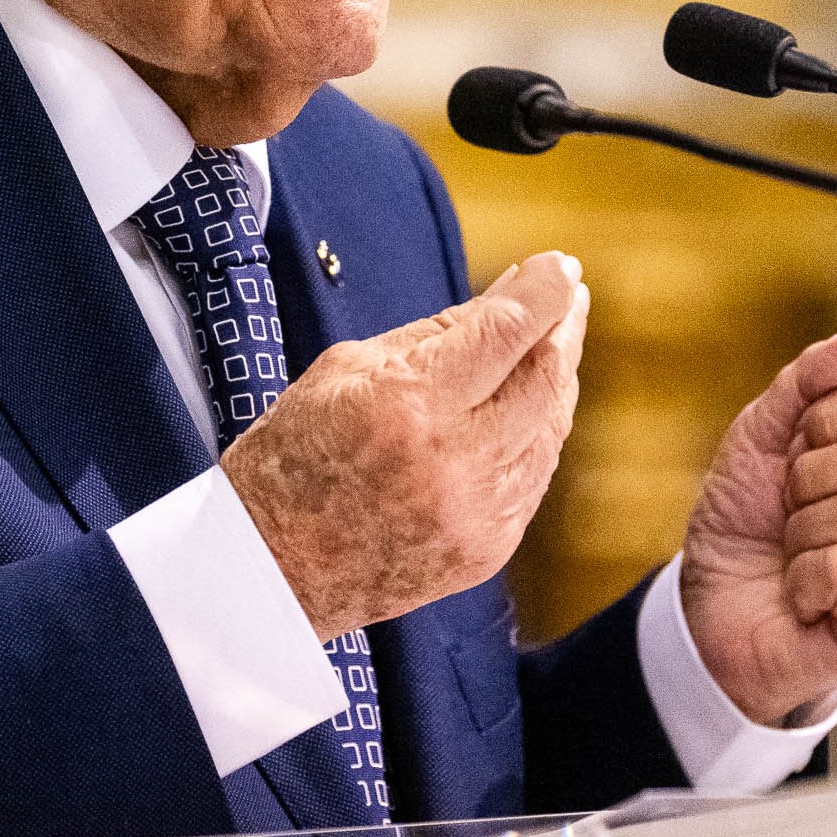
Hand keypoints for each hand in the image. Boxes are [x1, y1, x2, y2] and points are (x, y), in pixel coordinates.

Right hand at [222, 253, 589, 638]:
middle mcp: (454, 463)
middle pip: (544, 380)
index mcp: (407, 407)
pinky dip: (534, 433)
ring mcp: (477, 514)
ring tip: (548, 345)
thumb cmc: (293, 458)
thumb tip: (510, 295)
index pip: (506, 332)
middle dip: (563, 329)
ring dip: (554, 380)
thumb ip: (438, 333)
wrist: (270, 571)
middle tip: (566, 296)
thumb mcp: (348, 369)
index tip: (558, 266)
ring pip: (549, 429)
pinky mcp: (488, 549)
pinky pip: (532, 475)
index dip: (544, 292)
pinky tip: (524, 408)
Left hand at [681, 310, 836, 725]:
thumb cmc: (750, 524)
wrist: (711, 611)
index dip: (827, 418)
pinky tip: (813, 600)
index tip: (802, 453)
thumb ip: (816, 376)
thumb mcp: (766, 432)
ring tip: (804, 558)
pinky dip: (805, 582)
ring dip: (804, 536)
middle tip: (800, 512)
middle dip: (812, 478)